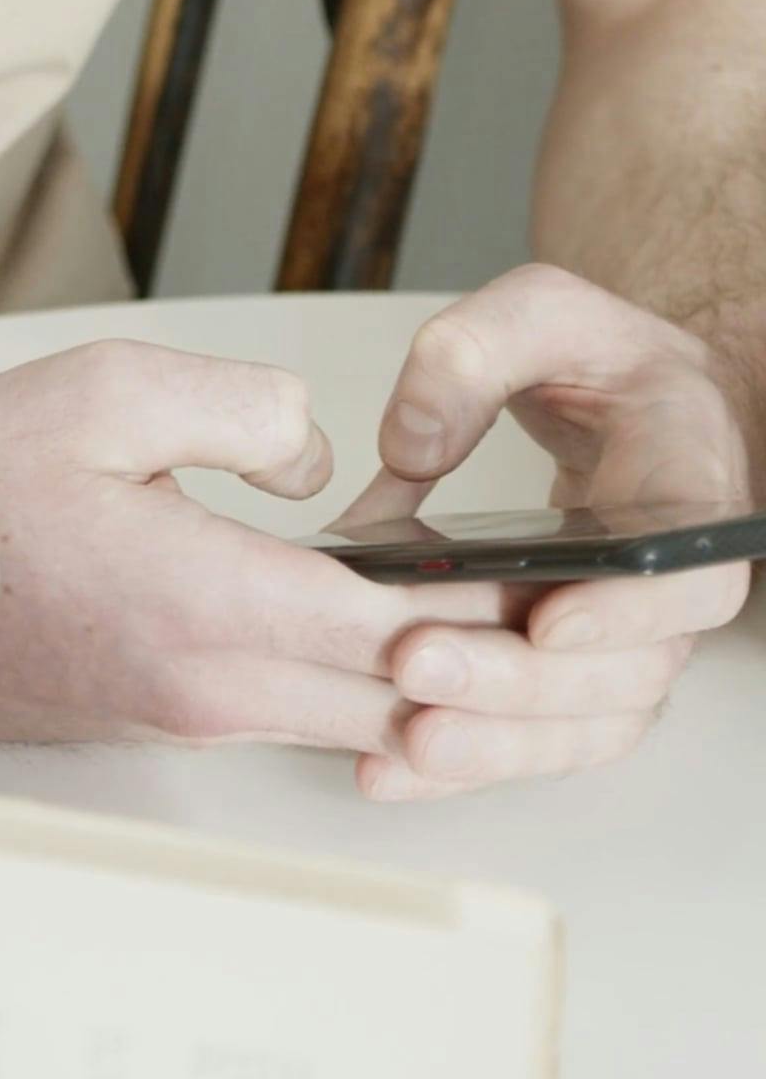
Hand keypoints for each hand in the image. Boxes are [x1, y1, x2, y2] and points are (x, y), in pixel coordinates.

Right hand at [0, 337, 513, 762]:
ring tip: (492, 616)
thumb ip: (247, 410)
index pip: (401, 629)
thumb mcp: (110, 390)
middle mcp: (213, 684)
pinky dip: (364, 687)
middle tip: (557, 609)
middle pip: (402, 700)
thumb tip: (321, 461)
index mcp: (209, 604)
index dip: (490, 607)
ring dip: (430, 682)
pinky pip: (303, 718)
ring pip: (359, 722)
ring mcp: (191, 715)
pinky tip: (386, 631)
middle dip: (488, 663)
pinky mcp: (171, 721)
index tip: (550, 573)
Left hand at [344, 264, 754, 804]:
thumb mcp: (543, 311)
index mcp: (691, 492)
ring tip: (401, 741)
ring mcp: (628, 641)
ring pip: (584, 725)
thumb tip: (405, 447)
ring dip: (495, 743)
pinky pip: (539, 738)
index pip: (689, 576)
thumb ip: (470, 356)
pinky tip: (387, 768)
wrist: (631, 401)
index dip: (626, 611)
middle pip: (625, 672)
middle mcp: (674, 587)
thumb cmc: (603, 358)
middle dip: (518, 682)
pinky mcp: (575, 675)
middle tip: (418, 666)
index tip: (547, 620)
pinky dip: (471, 760)